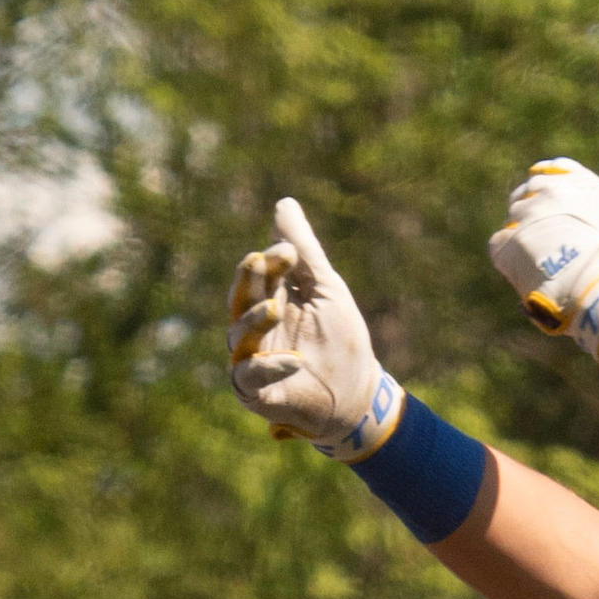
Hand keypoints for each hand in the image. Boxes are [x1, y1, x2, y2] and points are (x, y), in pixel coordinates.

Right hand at [228, 199, 400, 458]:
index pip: (260, 274)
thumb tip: (284, 202)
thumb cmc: (341, 340)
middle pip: (241, 298)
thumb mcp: (327, 290)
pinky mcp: (257, 392)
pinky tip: (295, 359)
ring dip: (254, 320)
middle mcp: (253, 328)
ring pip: (239, 335)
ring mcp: (251, 359)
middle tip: (261, 261)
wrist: (359, 395)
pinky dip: (269, 367)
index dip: (270, 260)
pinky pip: (251, 377)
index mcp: (269, 299)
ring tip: (275, 309)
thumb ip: (305, 251)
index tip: (288, 250)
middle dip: (251, 281)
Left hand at [490, 157, 598, 358]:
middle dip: (535, 211)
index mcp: (570, 178)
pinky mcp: (504, 243)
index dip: (552, 189)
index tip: (556, 204)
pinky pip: (501, 245)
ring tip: (542, 260)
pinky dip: (512, 257)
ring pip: (515, 218)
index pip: (551, 171)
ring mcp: (521, 215)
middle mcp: (542, 189)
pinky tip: (529, 271)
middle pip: (528, 192)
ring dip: (524, 234)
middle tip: (549, 237)